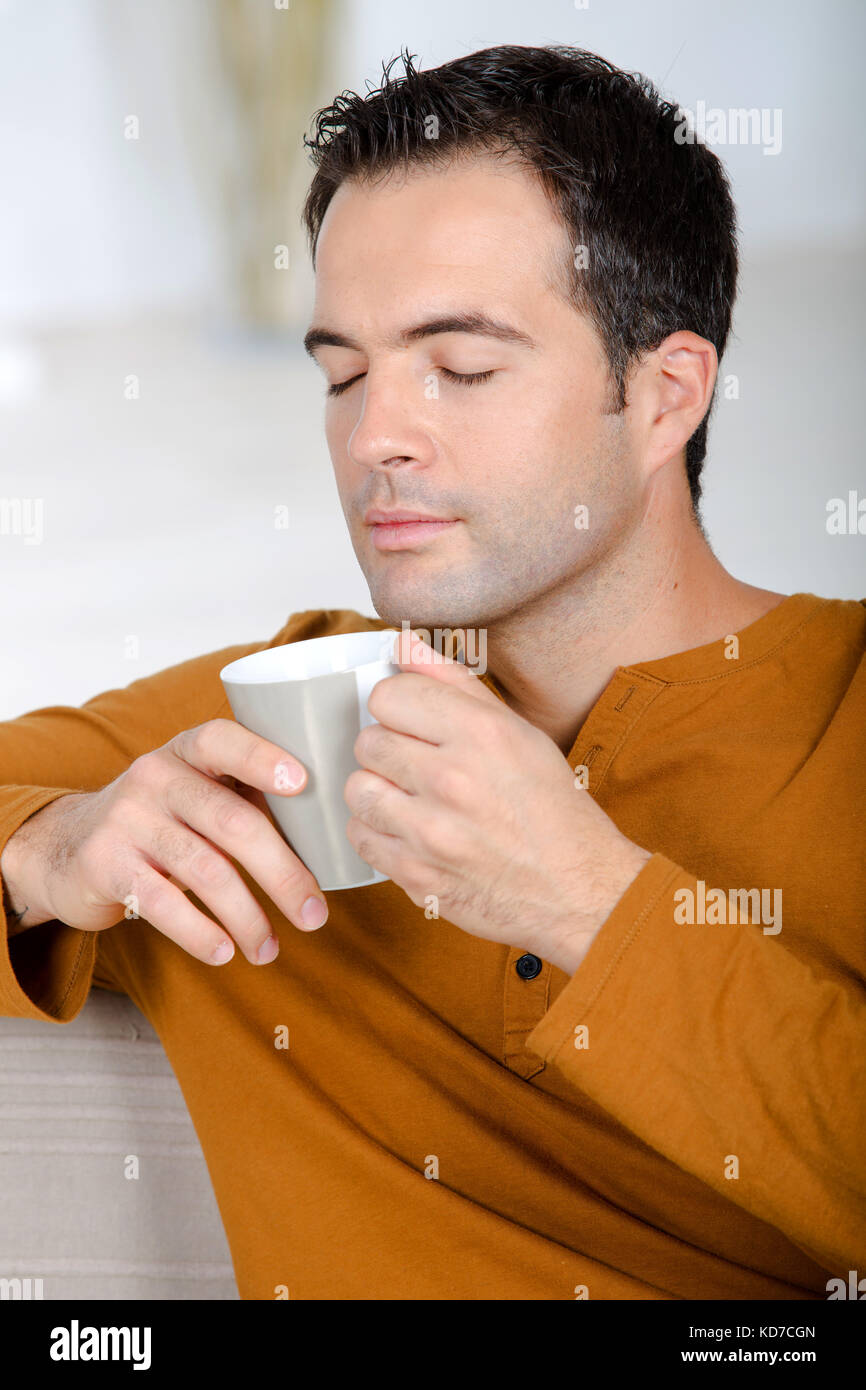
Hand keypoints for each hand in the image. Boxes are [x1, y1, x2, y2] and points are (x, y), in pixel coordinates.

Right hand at [0, 720, 327, 964]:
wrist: (66, 847)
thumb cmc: (162, 821)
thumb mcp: (196, 794)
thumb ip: (248, 800)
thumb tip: (329, 836)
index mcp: (188, 750)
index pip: (223, 740)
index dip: (263, 758)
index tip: (304, 783)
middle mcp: (155, 776)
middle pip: (232, 822)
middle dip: (283, 874)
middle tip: (315, 916)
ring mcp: (127, 818)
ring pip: (205, 870)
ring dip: (247, 917)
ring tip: (269, 950)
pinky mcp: (105, 864)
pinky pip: (162, 903)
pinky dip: (200, 933)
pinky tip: (224, 952)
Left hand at [344, 631, 650, 972]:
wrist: (577, 891)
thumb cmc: (551, 809)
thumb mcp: (518, 732)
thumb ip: (453, 682)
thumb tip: (402, 644)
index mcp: (481, 733)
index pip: (389, 694)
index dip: (397, 705)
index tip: (413, 722)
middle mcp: (453, 779)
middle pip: (367, 741)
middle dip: (388, 750)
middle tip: (418, 765)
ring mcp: (432, 833)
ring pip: (357, 789)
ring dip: (378, 792)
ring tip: (410, 800)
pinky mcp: (418, 875)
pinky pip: (362, 838)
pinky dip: (378, 834)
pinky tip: (409, 832)